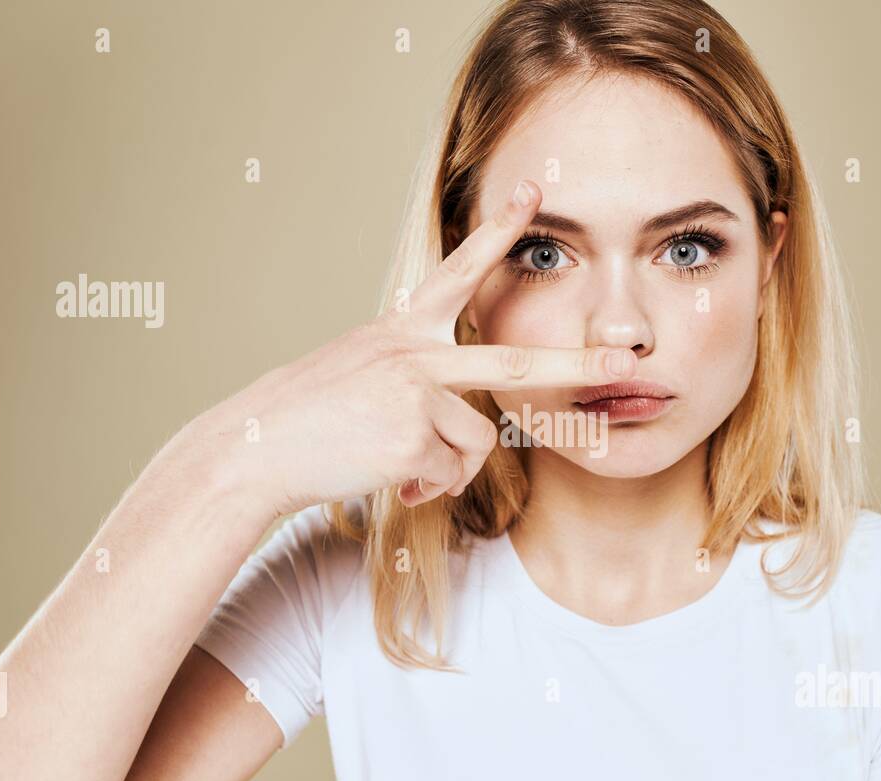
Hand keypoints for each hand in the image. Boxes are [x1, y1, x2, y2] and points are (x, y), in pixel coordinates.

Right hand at [200, 178, 637, 516]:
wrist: (254, 447)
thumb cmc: (309, 417)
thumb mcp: (362, 377)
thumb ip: (416, 388)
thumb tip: (455, 446)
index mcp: (401, 330)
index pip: (458, 271)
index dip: (498, 231)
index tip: (534, 190)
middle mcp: (413, 352)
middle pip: (514, 360)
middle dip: (577, 365)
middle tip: (626, 364)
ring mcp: (413, 392)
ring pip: (473, 443)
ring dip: (445, 469)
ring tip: (400, 468)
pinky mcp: (409, 437)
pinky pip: (446, 475)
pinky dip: (423, 489)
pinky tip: (389, 481)